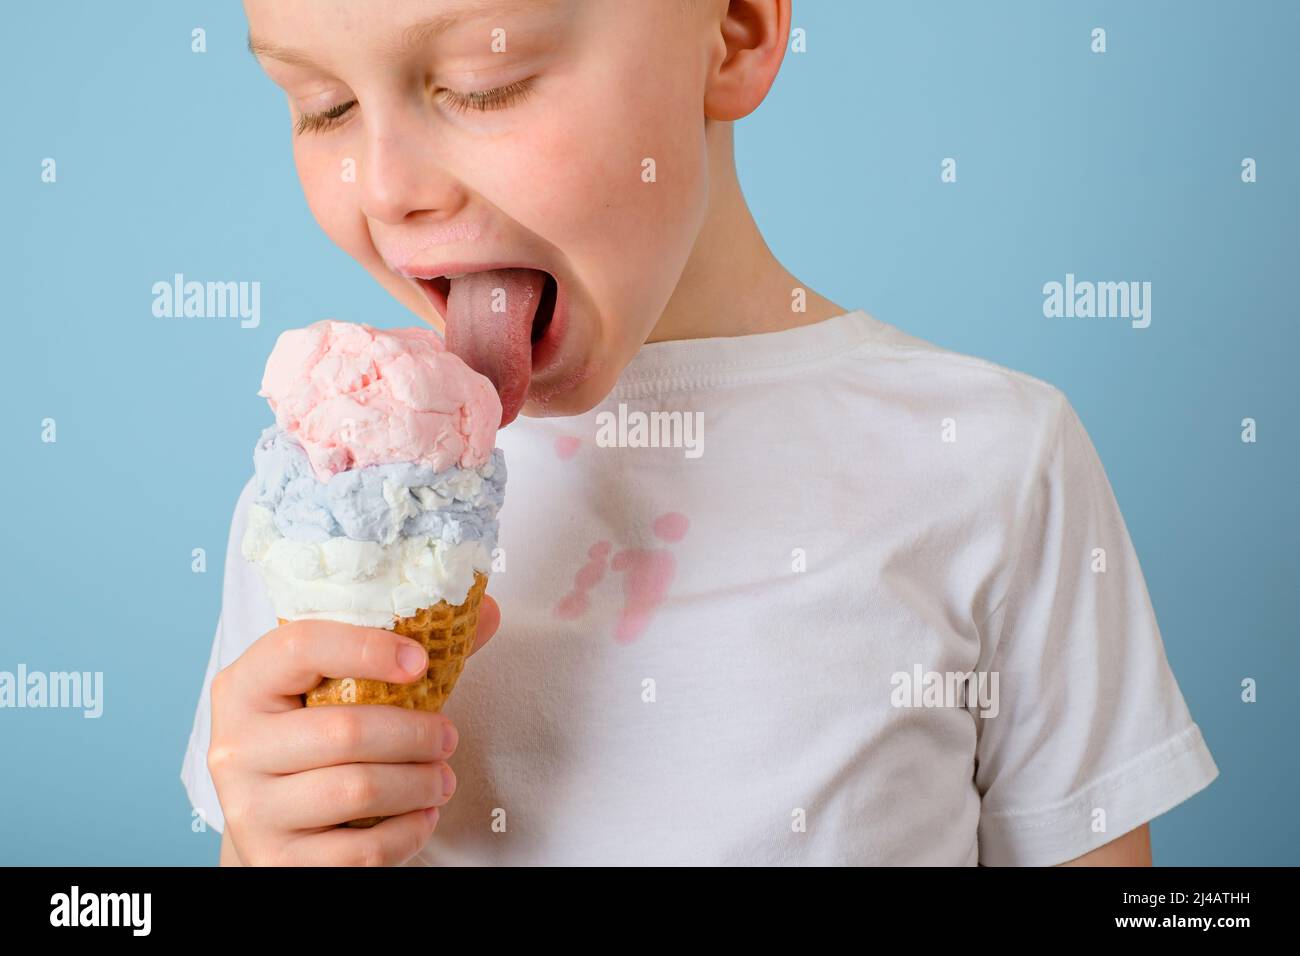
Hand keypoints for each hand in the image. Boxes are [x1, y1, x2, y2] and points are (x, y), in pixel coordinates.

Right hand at [209, 595, 499, 865]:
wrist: (270, 825)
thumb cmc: (314, 739)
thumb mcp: (338, 689)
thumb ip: (406, 649)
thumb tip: (486, 612)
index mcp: (245, 686)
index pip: (300, 646)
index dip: (367, 647)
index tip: (421, 662)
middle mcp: (235, 747)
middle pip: (344, 729)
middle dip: (415, 734)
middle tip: (449, 737)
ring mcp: (250, 809)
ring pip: (357, 789)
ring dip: (419, 782)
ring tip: (442, 778)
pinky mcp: (277, 861)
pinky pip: (361, 850)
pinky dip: (408, 831)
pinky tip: (423, 816)